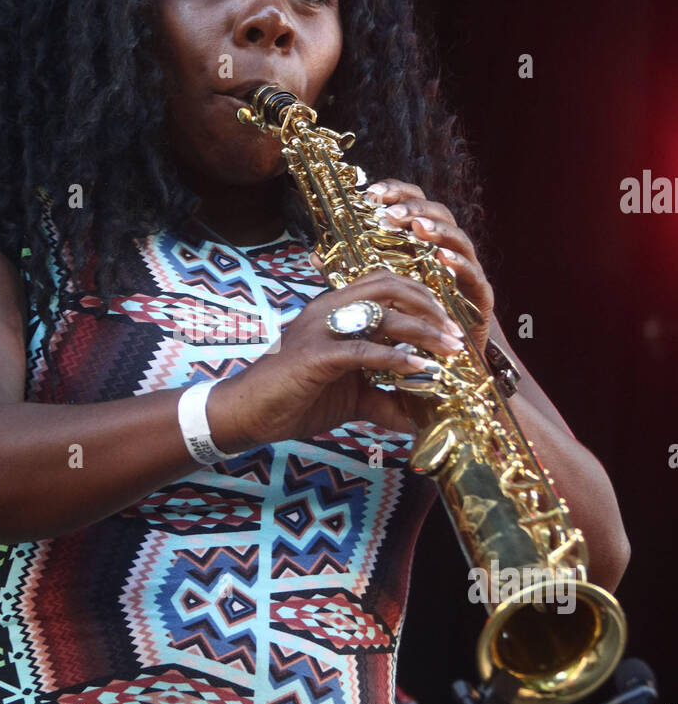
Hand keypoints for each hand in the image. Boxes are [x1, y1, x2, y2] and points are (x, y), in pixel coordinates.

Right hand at [207, 268, 466, 447]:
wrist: (247, 414)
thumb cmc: (294, 399)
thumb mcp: (349, 397)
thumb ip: (383, 399)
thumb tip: (417, 419)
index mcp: (335, 309)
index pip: (385, 284)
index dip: (421, 296)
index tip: (448, 322)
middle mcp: (328, 309)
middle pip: (389, 285)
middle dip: (429, 305)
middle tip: (455, 333)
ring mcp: (320, 329)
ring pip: (382, 313)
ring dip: (423, 330)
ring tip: (449, 349)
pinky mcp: (315, 356)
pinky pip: (364, 351)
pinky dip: (397, 359)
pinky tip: (420, 370)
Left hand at [361, 179, 493, 355]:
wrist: (448, 363)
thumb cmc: (410, 325)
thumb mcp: (373, 294)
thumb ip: (350, 273)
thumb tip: (313, 255)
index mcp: (423, 245)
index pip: (413, 205)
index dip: (396, 193)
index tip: (371, 193)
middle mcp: (446, 252)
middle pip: (437, 214)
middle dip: (414, 209)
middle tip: (391, 213)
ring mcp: (466, 272)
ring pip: (458, 239)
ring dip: (438, 231)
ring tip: (418, 228)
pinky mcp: (480, 297)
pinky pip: (474, 275)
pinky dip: (460, 265)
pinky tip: (443, 260)